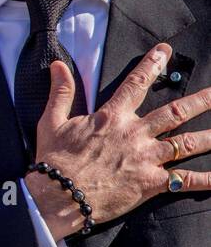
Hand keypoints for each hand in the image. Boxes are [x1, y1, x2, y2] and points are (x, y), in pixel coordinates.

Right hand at [28, 44, 210, 237]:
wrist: (58, 194)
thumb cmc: (54, 160)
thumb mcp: (51, 121)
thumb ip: (61, 92)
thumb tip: (58, 65)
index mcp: (111, 117)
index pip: (136, 84)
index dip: (152, 65)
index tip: (165, 51)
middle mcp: (134, 133)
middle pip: (174, 112)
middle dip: (200, 100)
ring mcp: (146, 158)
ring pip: (186, 143)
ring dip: (210, 137)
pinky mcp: (151, 183)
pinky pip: (185, 180)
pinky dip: (207, 180)